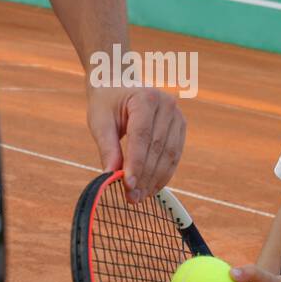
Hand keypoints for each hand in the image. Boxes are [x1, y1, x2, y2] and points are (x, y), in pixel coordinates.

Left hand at [86, 83, 185, 201]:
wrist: (120, 83)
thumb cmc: (107, 102)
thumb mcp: (100, 121)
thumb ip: (107, 147)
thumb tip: (110, 177)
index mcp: (146, 97)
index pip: (142, 136)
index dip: (136, 163)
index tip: (127, 185)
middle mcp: (167, 104)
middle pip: (157, 148)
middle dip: (145, 176)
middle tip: (131, 198)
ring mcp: (177, 116)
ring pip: (169, 155)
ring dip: (155, 180)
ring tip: (139, 197)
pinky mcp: (180, 127)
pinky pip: (174, 156)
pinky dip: (163, 174)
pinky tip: (151, 188)